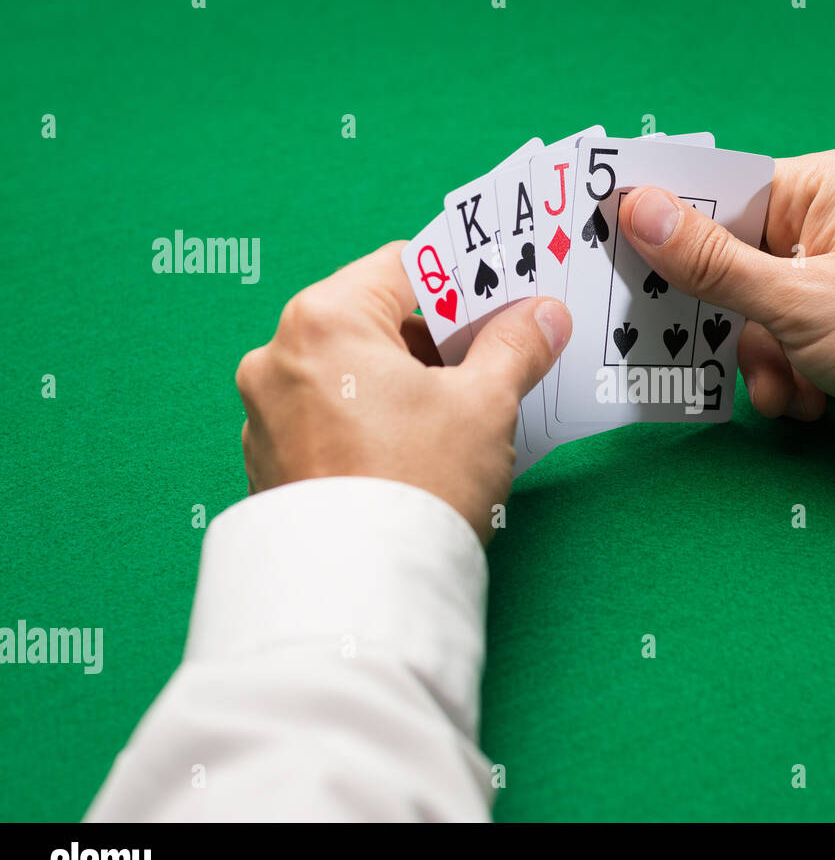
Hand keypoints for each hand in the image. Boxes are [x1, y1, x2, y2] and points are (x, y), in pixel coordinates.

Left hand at [235, 242, 571, 542]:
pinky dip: (369, 422)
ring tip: (456, 420)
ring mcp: (265, 412)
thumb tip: (543, 315)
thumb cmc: (419, 483)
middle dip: (436, 342)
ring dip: (403, 384)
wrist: (363, 592)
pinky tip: (412, 454)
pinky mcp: (269, 461)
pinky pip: (328, 418)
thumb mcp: (485, 404)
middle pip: (374, 320)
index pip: (404, 267)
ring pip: (351, 372)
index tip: (502, 304)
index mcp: (325, 320)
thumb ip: (516, 346)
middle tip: (490, 365)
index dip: (462, 283)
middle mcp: (278, 356)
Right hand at [617, 148, 834, 468]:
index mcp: (821, 188)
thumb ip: (711, 261)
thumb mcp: (795, 299)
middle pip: (732, 262)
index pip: (722, 194)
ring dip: (762, 363)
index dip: (672, 230)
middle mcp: (826, 222)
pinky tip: (809, 405)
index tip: (622, 259)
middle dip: (729, 322)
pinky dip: (789, 378)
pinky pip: (786, 343)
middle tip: (693, 349)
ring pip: (756, 314)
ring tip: (782, 393)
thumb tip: (637, 207)